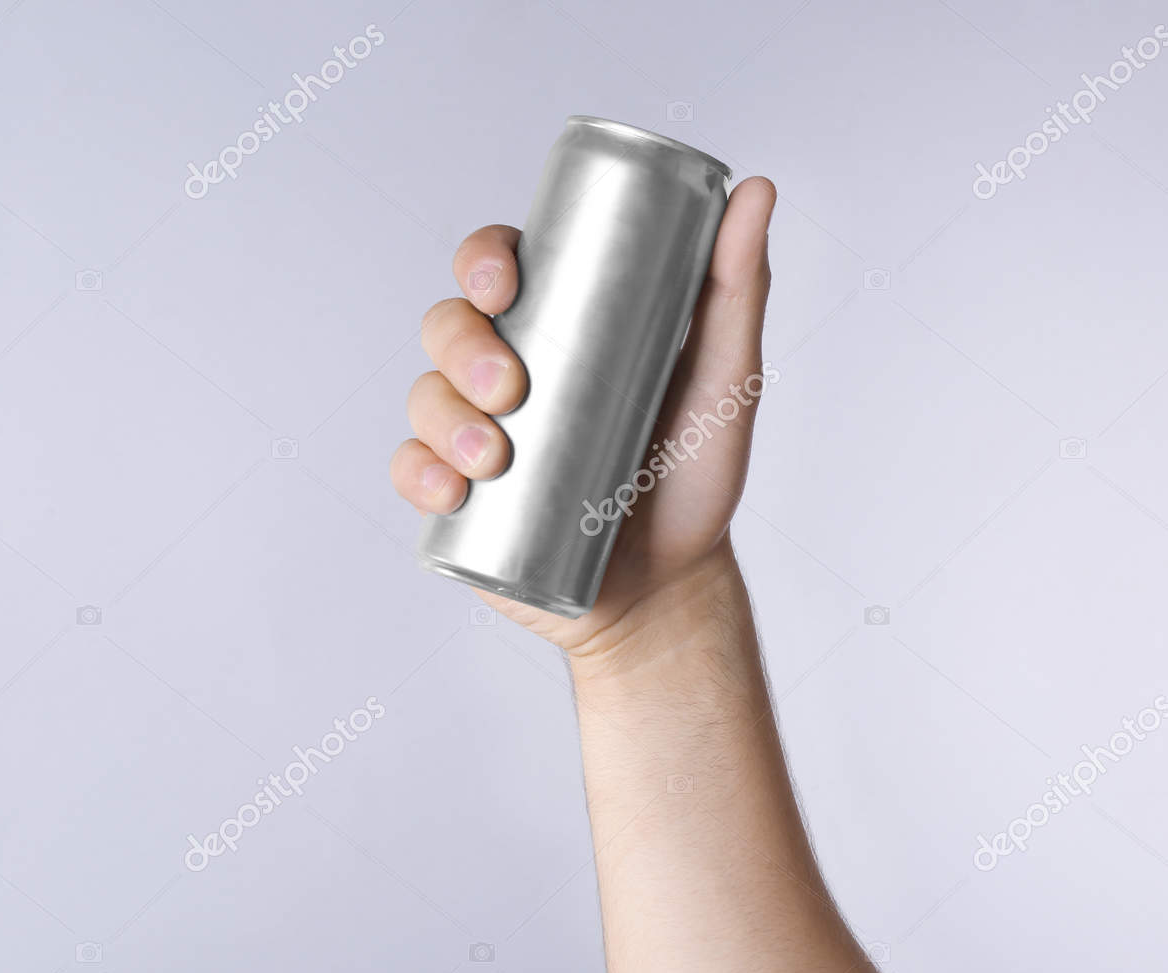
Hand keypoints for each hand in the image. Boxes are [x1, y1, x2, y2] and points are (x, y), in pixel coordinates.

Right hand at [390, 177, 777, 657]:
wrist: (672, 587)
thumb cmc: (694, 476)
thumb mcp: (723, 378)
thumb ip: (739, 288)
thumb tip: (756, 189)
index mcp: (558, 327)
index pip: (500, 270)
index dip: (482, 261)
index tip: (503, 286)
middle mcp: (507, 373)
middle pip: (448, 326)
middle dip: (461, 346)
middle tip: (510, 388)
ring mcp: (476, 435)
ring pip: (426, 396)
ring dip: (443, 416)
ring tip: (492, 455)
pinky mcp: (458, 500)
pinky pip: (411, 472)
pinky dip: (418, 474)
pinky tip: (451, 489)